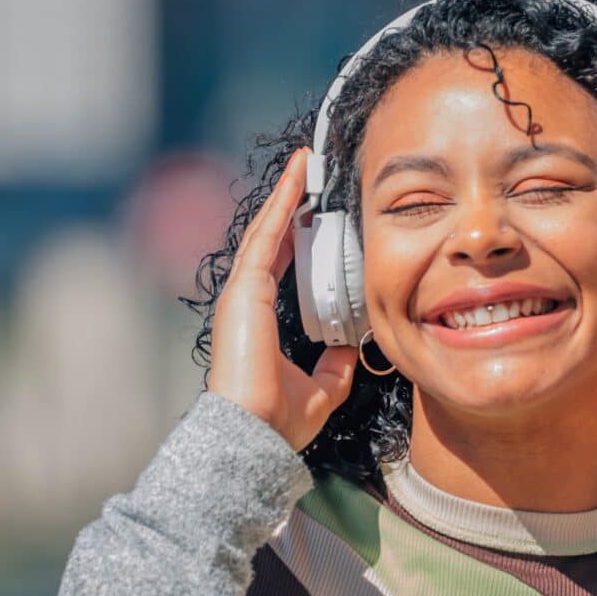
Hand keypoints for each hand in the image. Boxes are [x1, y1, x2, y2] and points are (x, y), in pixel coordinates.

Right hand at [208, 146, 359, 450]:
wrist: (256, 434)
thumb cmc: (278, 419)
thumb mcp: (323, 388)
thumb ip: (336, 365)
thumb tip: (353, 346)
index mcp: (263, 317)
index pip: (282, 261)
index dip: (297, 231)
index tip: (316, 207)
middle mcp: (249, 299)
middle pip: (273, 237)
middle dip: (293, 202)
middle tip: (312, 169)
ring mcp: (243, 292)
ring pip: (268, 229)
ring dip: (288, 193)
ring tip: (307, 162)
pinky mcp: (244, 290)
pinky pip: (266, 236)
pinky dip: (282, 205)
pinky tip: (298, 179)